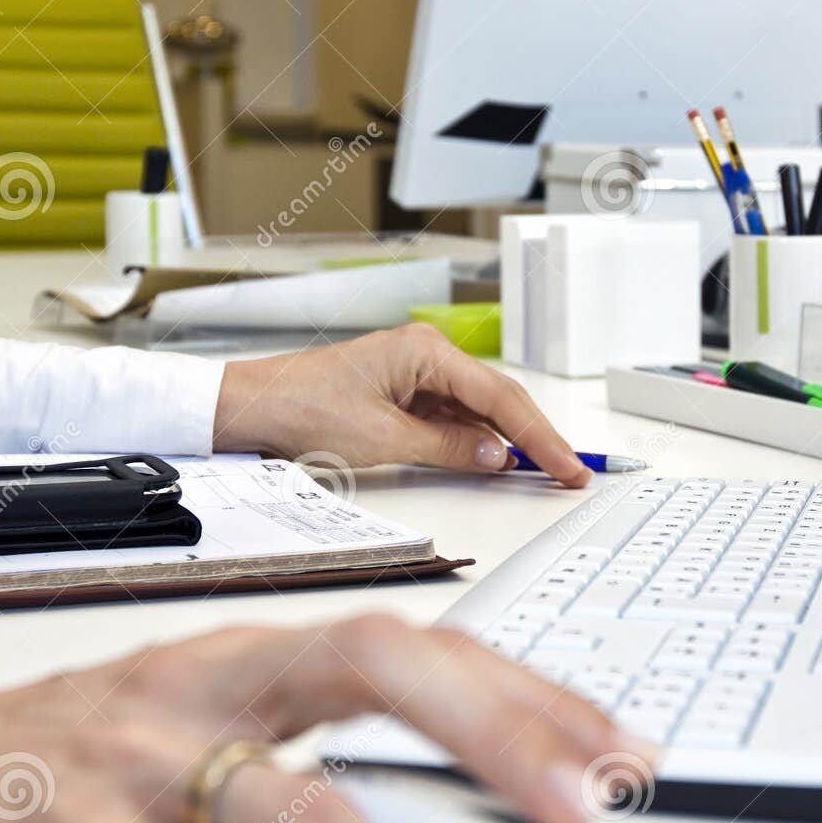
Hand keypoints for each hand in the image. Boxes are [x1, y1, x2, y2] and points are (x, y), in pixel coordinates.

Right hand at [0, 617, 652, 822]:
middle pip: (371, 664)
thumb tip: (486, 792)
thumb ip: (326, 756)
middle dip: (494, 729)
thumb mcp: (216, 730)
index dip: (522, 690)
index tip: (614, 749)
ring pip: (276, 799)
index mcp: (252, 660)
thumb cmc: (93, 753)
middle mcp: (208, 691)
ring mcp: (137, 766)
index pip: (414, 643)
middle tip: (581, 808)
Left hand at [213, 323, 590, 486]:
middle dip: (535, 437)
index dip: (539, 436)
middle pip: (497, 399)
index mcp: (425, 351)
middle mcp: (425, 354)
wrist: (249, 408)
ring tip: (546, 470)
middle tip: (571, 471)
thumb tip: (496, 456)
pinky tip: (497, 462)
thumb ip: (448, 448)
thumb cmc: (302, 408)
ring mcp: (414, 374)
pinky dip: (475, 442)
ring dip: (507, 441)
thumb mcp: (382, 440)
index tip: (567, 465)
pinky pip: (452, 418)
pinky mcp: (402, 394)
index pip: (500, 397)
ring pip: (477, 411)